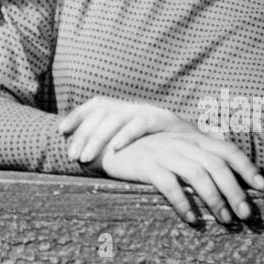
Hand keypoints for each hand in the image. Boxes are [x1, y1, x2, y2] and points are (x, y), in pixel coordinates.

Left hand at [59, 97, 181, 163]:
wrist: (202, 145)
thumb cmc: (164, 147)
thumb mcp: (136, 144)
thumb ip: (113, 145)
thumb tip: (84, 153)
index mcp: (124, 109)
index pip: (96, 104)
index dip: (77, 114)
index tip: (61, 130)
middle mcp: (133, 106)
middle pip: (101, 112)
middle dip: (83, 134)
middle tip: (71, 156)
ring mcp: (148, 110)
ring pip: (116, 117)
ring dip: (97, 138)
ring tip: (84, 159)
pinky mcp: (164, 119)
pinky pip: (141, 124)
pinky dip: (126, 135)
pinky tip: (114, 150)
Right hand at [94, 126, 263, 225]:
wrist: (109, 144)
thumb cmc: (148, 151)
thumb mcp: (177, 147)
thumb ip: (200, 156)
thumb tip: (231, 178)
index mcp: (193, 137)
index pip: (227, 149)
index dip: (247, 167)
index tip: (263, 188)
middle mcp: (182, 142)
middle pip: (217, 165)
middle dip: (235, 190)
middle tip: (246, 215)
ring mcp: (163, 152)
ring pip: (197, 174)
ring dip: (214, 198)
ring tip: (225, 220)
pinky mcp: (145, 165)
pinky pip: (168, 185)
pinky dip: (183, 202)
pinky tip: (192, 219)